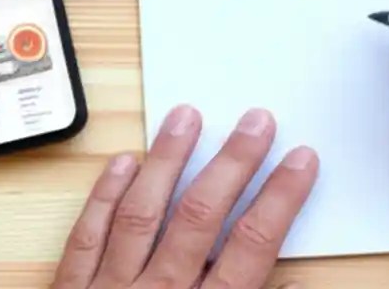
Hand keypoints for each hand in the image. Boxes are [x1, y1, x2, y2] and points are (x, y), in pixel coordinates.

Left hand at [52, 105, 317, 288]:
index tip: (302, 160)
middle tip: (257, 120)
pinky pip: (86, 237)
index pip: (252, 247)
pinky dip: (103, 197)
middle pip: (201, 218)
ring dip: (167, 160)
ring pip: (141, 212)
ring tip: (187, 116)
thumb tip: (290, 287)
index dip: (280, 199)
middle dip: (233, 164)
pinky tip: (119, 163)